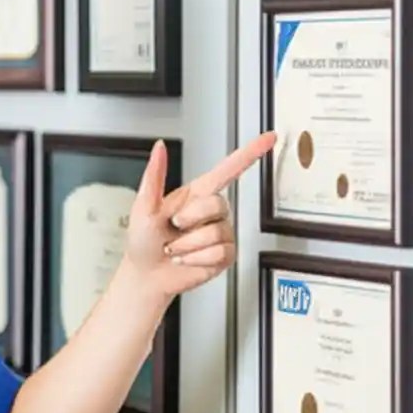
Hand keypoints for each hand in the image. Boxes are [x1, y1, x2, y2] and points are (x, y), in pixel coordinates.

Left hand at [121, 132, 277, 298]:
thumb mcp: (143, 205)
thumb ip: (154, 175)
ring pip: (216, 232)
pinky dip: (197, 258)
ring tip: (176, 248)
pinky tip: (186, 259)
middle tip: (173, 228)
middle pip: (218, 204)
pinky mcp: (224, 255)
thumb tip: (159, 147)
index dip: (250, 153)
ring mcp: (220, 233)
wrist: (147, 275)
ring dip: (188, 244)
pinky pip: (220, 253)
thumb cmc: (143, 240)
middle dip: (190, 218)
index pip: (228, 170)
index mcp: (195, 194)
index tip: (269, 138)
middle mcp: (210, 212)